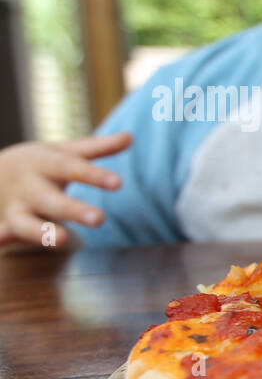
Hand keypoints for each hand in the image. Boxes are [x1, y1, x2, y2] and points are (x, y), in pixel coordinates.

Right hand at [0, 132, 131, 247]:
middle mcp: (30, 186)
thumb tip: (130, 137)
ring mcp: (16, 208)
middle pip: (51, 199)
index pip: (71, 168)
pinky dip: (1, 237)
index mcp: (45, 163)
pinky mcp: (8, 226)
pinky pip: (3, 232)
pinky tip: (1, 241)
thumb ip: (97, 148)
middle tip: (99, 219)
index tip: (118, 183)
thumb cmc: (40, 164)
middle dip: (73, 209)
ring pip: (25, 222)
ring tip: (62, 239)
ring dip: (41, 231)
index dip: (94, 176)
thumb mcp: (64, 152)